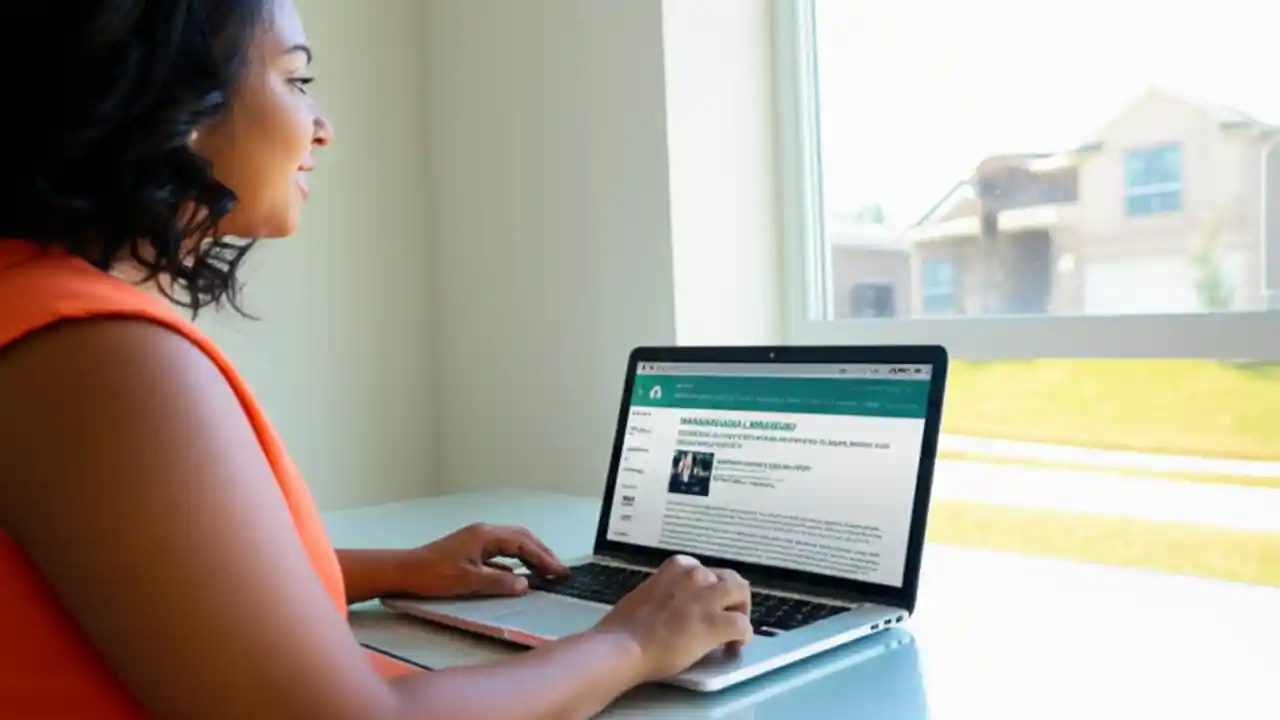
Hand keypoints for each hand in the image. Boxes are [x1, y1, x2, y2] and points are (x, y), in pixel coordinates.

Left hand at [396, 523, 568, 597]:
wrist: (405, 571)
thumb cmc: (434, 575)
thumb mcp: (469, 581)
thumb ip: (499, 582)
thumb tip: (525, 584)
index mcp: (486, 535)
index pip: (523, 545)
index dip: (543, 558)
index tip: (559, 571)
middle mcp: (485, 532)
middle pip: (522, 538)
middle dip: (542, 553)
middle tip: (559, 570)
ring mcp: (478, 539)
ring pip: (512, 543)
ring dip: (530, 555)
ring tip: (546, 570)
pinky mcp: (472, 548)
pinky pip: (501, 551)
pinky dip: (516, 560)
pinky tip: (520, 574)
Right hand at [593, 555, 752, 682]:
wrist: (623, 647)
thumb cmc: (624, 627)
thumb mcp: (647, 594)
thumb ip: (666, 593)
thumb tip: (676, 607)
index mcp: (677, 567)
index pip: (705, 571)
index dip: (709, 588)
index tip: (705, 603)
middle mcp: (696, 575)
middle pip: (729, 578)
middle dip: (732, 596)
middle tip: (727, 614)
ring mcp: (707, 598)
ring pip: (741, 593)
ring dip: (742, 610)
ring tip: (736, 629)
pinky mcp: (715, 624)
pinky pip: (742, 625)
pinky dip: (743, 636)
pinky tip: (736, 645)